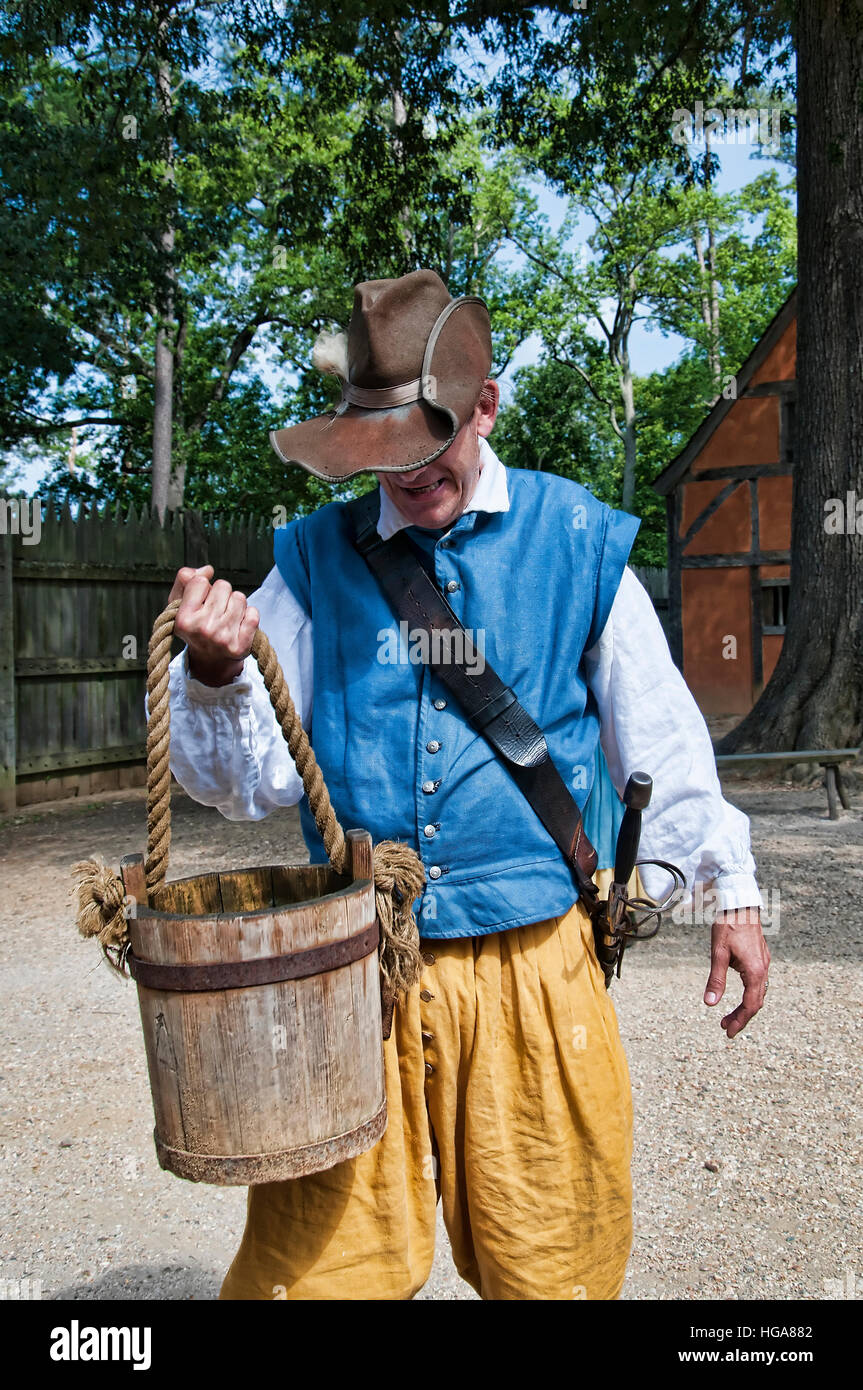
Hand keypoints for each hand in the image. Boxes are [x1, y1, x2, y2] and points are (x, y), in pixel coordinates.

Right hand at [168, 565, 258, 686]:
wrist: (210, 661)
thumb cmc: (195, 626)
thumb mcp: (179, 605)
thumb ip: (184, 581)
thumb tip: (207, 570)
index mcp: (184, 619)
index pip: (200, 581)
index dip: (202, 588)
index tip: (201, 602)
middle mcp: (203, 629)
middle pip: (222, 586)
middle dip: (221, 594)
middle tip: (216, 611)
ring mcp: (223, 638)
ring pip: (240, 597)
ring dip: (235, 604)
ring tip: (227, 618)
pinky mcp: (241, 645)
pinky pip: (253, 613)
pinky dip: (249, 615)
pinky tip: (239, 624)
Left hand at [703, 907, 769, 1039]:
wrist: (740, 904)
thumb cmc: (728, 926)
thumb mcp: (718, 953)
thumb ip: (716, 979)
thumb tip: (710, 1003)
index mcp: (754, 971)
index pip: (750, 1005)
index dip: (740, 1021)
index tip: (728, 1031)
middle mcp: (763, 969)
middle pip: (756, 1002)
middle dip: (742, 1017)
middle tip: (726, 1027)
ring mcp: (764, 963)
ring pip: (759, 993)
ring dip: (746, 1007)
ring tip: (730, 1016)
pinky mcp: (761, 958)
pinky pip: (759, 983)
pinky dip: (750, 995)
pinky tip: (740, 995)